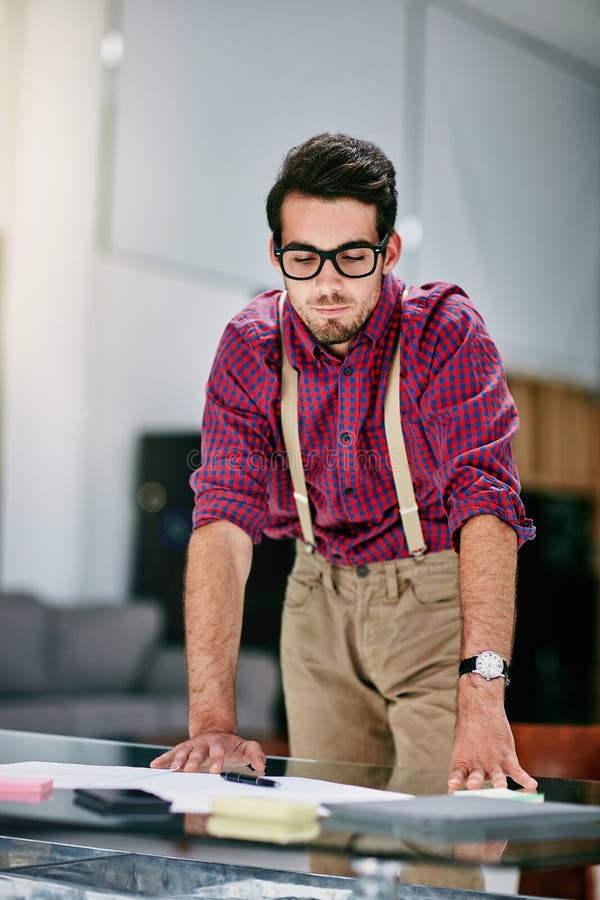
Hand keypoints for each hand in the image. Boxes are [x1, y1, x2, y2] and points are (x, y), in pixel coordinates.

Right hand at [149, 732, 265, 773]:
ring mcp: (191, 746)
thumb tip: (262, 765)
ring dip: (177, 761)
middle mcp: (203, 743)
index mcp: (219, 743)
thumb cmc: (231, 745)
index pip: (219, 751)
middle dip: (193, 761)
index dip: (217, 760)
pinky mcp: (182, 750)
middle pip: (198, 752)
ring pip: (183, 752)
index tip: (216, 771)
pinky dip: (162, 759)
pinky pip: (171, 754)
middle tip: (189, 770)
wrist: (215, 733)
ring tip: (172, 769)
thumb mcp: (245, 747)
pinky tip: (154, 765)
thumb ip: (255, 753)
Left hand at [447, 679, 537, 792]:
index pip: (457, 775)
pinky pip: (518, 771)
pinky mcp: (508, 758)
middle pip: (476, 776)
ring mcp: (494, 761)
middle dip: (475, 781)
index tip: (451, 787)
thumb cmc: (469, 734)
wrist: (481, 710)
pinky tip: (531, 785)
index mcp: (464, 764)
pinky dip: (525, 779)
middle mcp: (478, 765)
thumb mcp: (461, 751)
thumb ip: (462, 769)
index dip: (454, 781)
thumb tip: (455, 787)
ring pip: (496, 774)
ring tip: (501, 786)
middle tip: (474, 785)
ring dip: (498, 781)